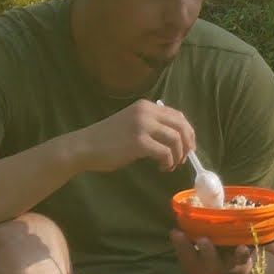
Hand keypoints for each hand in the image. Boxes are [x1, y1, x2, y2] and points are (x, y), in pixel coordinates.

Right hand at [76, 99, 196, 172]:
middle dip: (188, 143)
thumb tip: (177, 139)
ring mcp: (143, 125)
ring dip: (178, 155)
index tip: (188, 146)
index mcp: (146, 106)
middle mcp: (147, 112)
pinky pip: (165, 152)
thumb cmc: (108, 139)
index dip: (187, 132)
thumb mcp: (133, 124)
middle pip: (181, 125)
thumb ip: (153, 126)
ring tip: (171, 165)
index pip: (177, 115)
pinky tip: (162, 167)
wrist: (85, 146)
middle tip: (184, 158)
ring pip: (176, 139)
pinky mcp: (139, 142)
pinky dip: (168, 162)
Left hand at [169, 222, 273, 273]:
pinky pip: (184, 260)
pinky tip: (175, 233)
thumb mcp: (259, 247)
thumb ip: (273, 237)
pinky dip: (179, 247)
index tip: (242, 249)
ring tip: (178, 234)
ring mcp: (205, 270)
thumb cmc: (242, 254)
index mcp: (239, 263)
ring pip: (195, 263)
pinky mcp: (193, 268)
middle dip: (209, 254)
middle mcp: (221, 269)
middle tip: (204, 240)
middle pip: (214, 264)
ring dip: (186, 250)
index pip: (241, 260)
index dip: (241, 255)